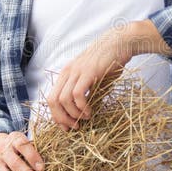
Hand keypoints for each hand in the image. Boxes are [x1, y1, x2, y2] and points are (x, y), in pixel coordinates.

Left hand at [47, 20, 171, 129]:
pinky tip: (90, 112)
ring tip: (84, 120)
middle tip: (74, 128)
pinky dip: (82, 107)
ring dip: (72, 115)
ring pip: (63, 99)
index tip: (67, 127)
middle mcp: (67, 72)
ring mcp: (76, 71)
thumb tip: (85, 113)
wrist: (119, 43)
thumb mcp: (93, 79)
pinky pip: (77, 94)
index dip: (56, 116)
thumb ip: (87, 93)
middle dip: (61, 119)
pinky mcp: (87, 72)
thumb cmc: (108, 62)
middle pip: (53, 101)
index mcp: (65, 74)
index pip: (52, 98)